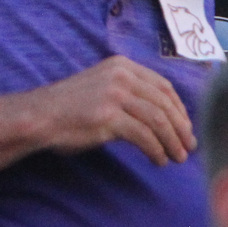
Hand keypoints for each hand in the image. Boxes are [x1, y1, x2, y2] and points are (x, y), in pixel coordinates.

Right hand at [30, 55, 194, 166]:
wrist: (39, 116)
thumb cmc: (70, 107)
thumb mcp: (103, 88)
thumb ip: (130, 95)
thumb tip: (166, 120)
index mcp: (121, 66)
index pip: (164, 87)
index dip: (180, 110)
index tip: (185, 129)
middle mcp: (120, 75)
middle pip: (165, 104)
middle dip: (181, 130)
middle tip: (188, 148)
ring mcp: (114, 94)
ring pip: (159, 121)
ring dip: (173, 143)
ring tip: (177, 158)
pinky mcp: (108, 116)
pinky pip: (145, 136)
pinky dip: (156, 151)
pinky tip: (158, 160)